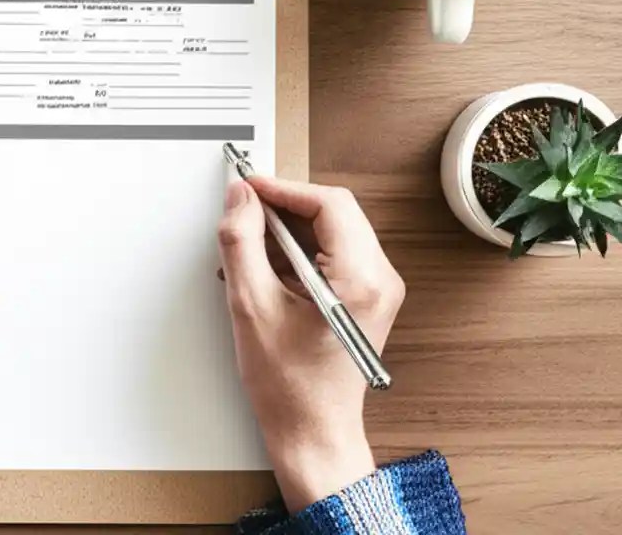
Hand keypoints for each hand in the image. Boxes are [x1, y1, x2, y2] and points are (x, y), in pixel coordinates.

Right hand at [217, 177, 404, 512]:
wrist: (313, 433)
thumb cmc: (290, 387)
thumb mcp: (251, 307)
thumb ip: (241, 243)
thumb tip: (240, 200)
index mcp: (361, 280)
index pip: (328, 204)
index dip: (282, 188)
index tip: (247, 187)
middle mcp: (380, 280)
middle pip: (333, 213)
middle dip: (284, 208)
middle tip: (243, 212)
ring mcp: (377, 290)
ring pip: (332, 231)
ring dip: (287, 232)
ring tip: (248, 252)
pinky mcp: (365, 298)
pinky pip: (333, 254)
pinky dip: (296, 253)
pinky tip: (265, 272)